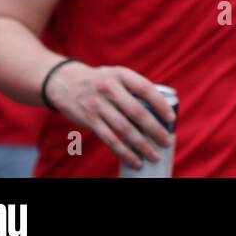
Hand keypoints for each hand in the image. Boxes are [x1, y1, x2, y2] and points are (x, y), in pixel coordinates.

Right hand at [46, 61, 174, 169]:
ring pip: (124, 130)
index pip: (145, 88)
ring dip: (142, 145)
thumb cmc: (100, 80)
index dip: (160, 104)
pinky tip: (136, 161)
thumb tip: (161, 108)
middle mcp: (109, 89)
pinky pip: (110, 140)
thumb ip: (135, 87)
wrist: (64, 82)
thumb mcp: (117, 75)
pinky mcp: (89, 121)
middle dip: (155, 129)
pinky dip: (125, 153)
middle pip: (137, 112)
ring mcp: (97, 106)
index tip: (171, 118)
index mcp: (121, 74)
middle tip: (167, 141)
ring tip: (154, 155)